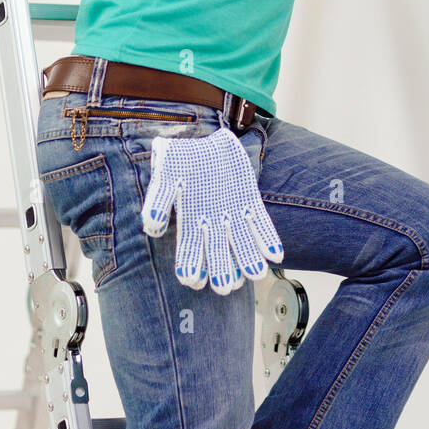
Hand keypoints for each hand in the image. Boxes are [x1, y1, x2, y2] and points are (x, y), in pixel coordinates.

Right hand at [140, 127, 283, 293]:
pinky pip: (260, 223)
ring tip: (257, 274)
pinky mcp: (249, 202)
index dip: (190, 265)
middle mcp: (213, 223)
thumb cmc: (181, 159)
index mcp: (190, 220)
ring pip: (242, 242)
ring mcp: (233, 214)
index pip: (189, 250)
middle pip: (218, 252)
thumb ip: (158, 199)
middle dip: (221, 270)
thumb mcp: (166, 174)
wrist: (205, 141)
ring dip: (249, 259)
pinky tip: (276, 254)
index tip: (192, 280)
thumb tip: (152, 225)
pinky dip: (268, 238)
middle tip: (225, 288)